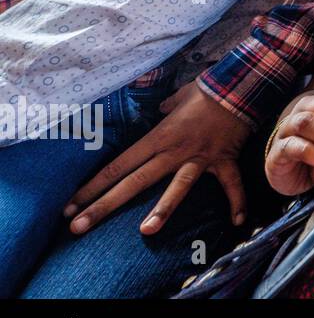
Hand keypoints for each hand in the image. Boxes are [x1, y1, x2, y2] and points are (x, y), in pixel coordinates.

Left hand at [64, 81, 251, 235]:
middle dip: (104, 205)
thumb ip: (166, 107)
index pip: (119, 165)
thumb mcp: (179, 96)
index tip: (71, 206)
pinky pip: (231, 184)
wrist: (239, 85)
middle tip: (79, 227)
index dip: (93, 186)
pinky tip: (237, 223)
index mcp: (158, 137)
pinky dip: (236, 202)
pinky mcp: (223, 160)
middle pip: (135, 181)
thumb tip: (162, 110)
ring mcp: (199, 158)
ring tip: (145, 231)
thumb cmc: (206, 89)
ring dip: (162, 210)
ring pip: (178, 187)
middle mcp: (174, 151)